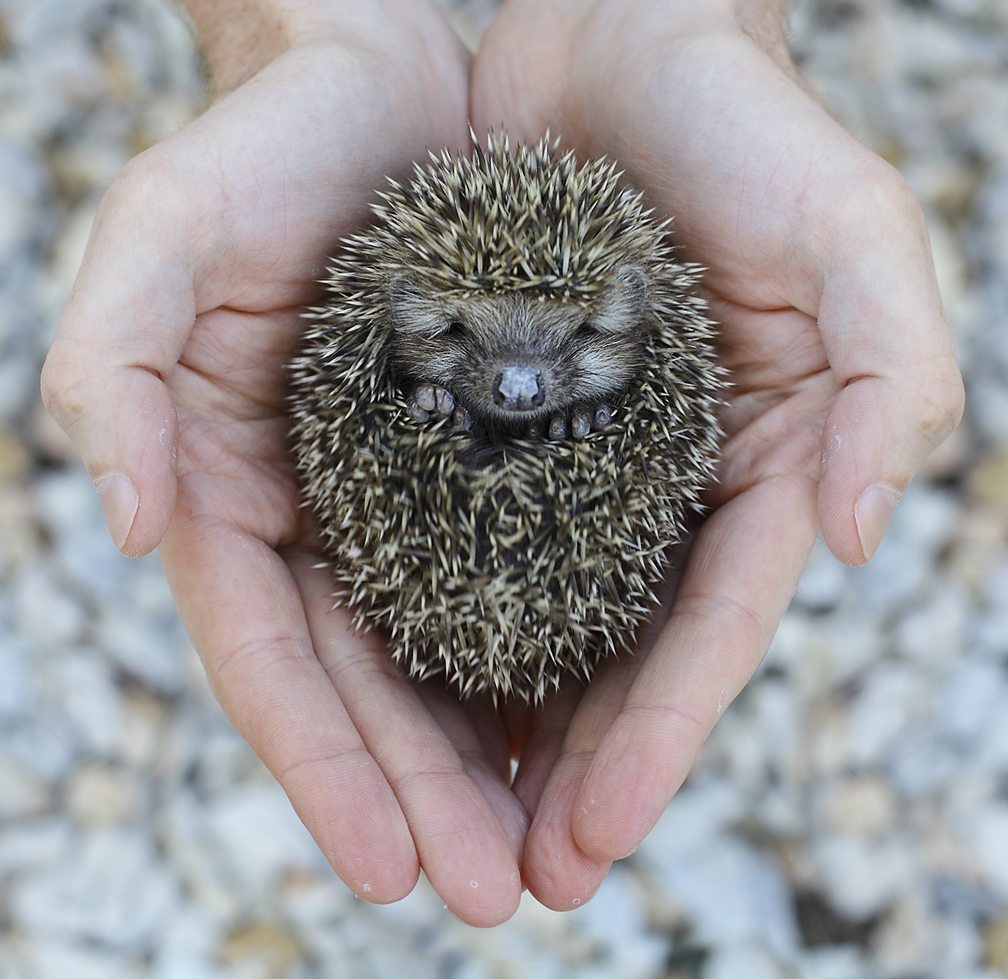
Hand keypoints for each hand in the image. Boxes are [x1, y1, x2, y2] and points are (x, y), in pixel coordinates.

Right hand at [41, 4, 529, 925]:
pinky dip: (542, 655)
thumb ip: (112, 364)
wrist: (373, 82)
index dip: (322, 769)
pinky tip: (587, 721)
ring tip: (554, 849)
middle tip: (496, 895)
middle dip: (423, 794)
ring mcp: (401, 490)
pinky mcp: (481, 452)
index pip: (269, 661)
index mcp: (229, 487)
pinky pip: (515, 573)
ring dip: (490, 756)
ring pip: (445, 653)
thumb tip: (119, 516)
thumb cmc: (262, 149)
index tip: (394, 868)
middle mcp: (317, 509)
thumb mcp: (162, 233)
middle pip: (366, 685)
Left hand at [471, 0, 964, 908]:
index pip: (711, 628)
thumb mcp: (854, 231)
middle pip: (617, 654)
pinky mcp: (485, 416)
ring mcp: (570, 458)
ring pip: (530, 620)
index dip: (661, 735)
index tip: (599, 833)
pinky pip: (451, 534)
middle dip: (573, 769)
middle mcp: (661, 481)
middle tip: (517, 881)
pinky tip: (396, 694)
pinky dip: (430, 620)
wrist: (619, 42)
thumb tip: (861, 536)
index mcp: (756, 463)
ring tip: (451, 829)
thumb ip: (887, 376)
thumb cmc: (746, 127)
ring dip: (494, 729)